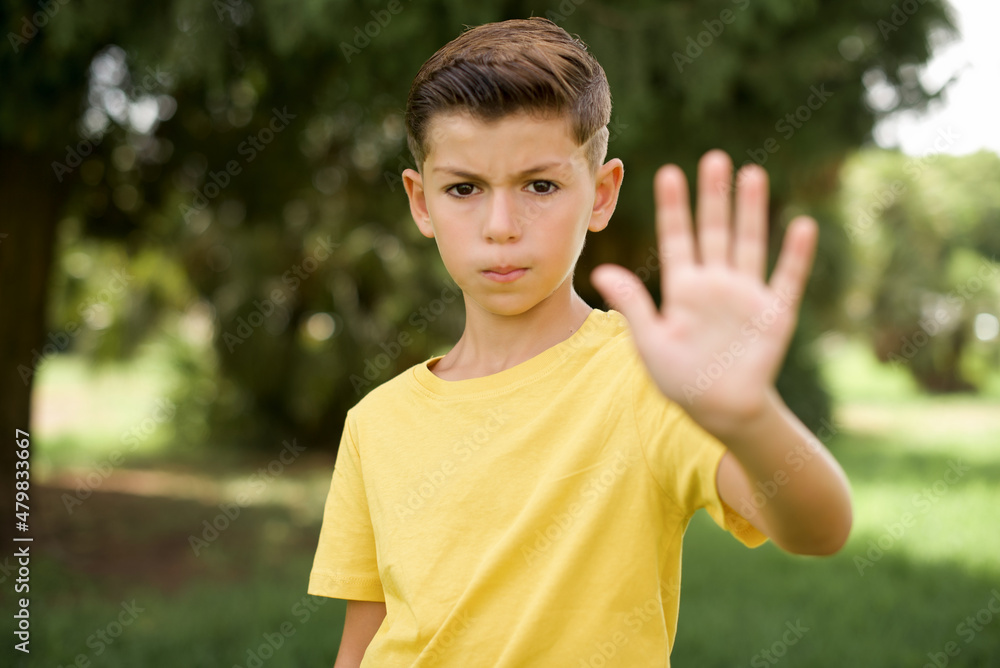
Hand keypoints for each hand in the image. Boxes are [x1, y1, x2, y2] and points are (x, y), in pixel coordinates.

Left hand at [590, 150, 817, 435]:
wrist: (722, 411)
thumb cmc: (681, 380)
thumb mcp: (650, 342)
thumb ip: (633, 305)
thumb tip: (602, 271)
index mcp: (683, 289)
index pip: (677, 239)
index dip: (673, 208)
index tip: (668, 173)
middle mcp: (715, 284)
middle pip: (714, 231)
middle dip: (713, 196)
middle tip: (713, 159)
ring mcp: (746, 295)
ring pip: (748, 243)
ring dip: (750, 211)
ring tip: (750, 174)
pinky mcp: (774, 313)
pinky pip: (786, 279)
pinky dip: (795, 255)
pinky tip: (801, 225)